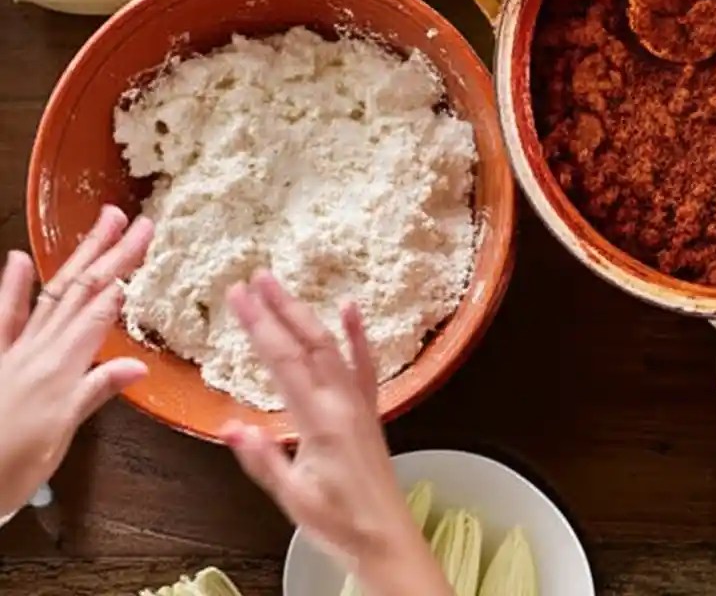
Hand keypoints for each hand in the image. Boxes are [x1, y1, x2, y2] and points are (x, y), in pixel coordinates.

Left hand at [0, 206, 152, 514]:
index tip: (143, 240)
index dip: (123, 271)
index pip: (100, 309)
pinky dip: (11, 288)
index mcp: (60, 367)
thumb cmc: (11, 466)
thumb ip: (93, 394)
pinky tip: (17, 260)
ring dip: (74, 260)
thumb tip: (137, 366)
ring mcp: (13, 351)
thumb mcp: (61, 435)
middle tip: (129, 219)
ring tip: (96, 228)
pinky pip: (3, 318)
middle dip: (107, 253)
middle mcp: (37, 350)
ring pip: (49, 295)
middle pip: (78, 292)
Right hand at [222, 271, 450, 595]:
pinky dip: (357, 335)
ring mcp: (359, 405)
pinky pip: (364, 366)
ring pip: (332, 348)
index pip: (284, 362)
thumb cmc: (339, 522)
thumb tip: (230, 428)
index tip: (238, 296)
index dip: (260, 326)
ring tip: (283, 288)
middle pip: (309, 344)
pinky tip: (349, 308)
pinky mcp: (369, 413)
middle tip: (256, 277)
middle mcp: (344, 404)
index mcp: (320, 422)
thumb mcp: (292, 498)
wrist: (385, 538)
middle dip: (280, 308)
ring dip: (307, 315)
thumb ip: (263, 460)